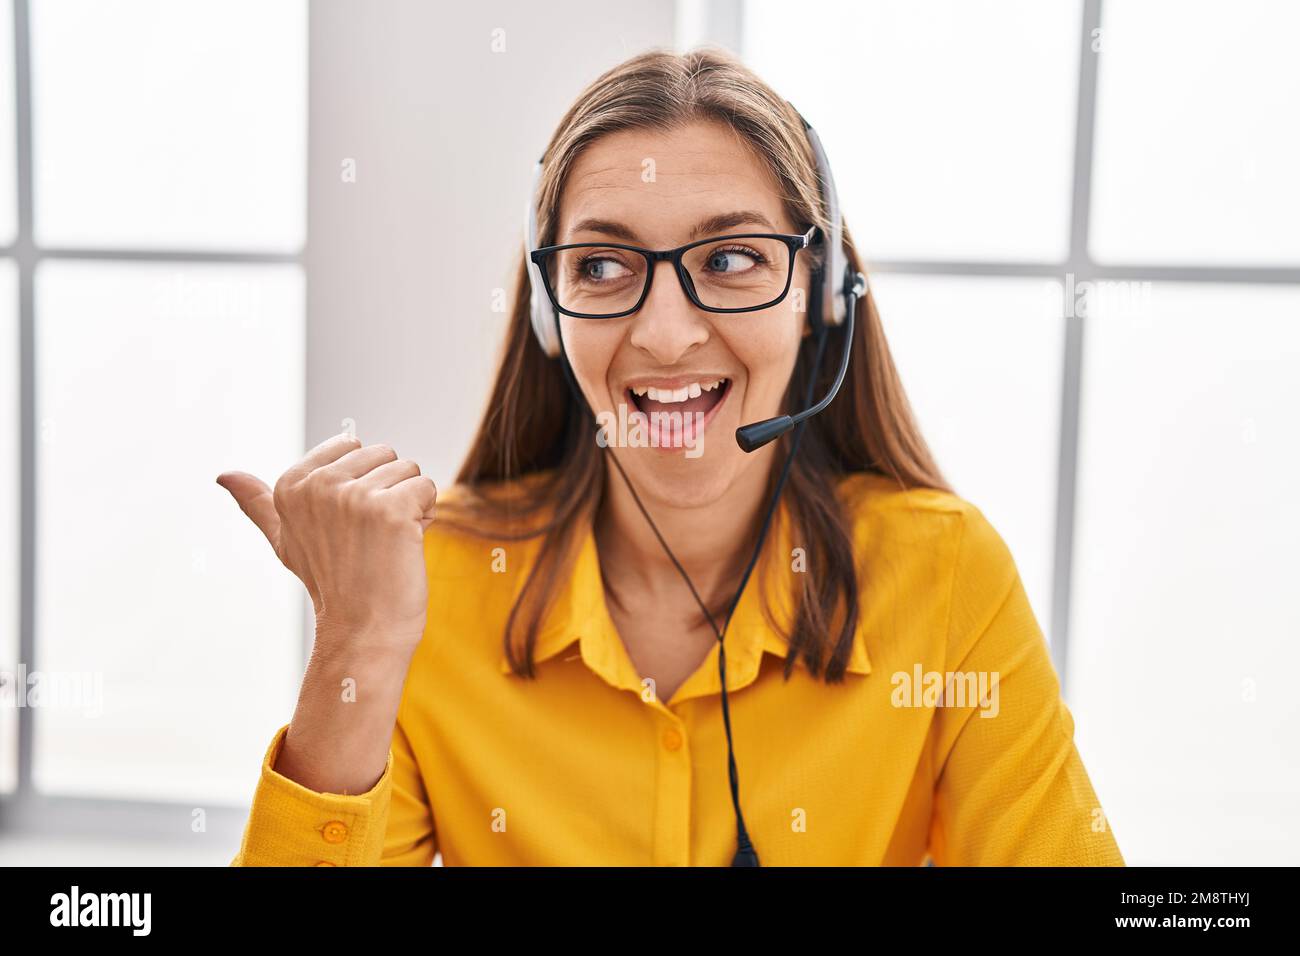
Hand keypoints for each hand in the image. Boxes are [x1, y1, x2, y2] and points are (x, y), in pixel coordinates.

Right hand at [216, 432, 437, 651]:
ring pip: (408, 470)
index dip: (362, 481)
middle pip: (384, 454)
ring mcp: (353, 497)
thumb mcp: (285, 539)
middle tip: (370, 537)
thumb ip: (258, 503)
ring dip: (409, 505)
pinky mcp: (390, 510)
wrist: (362, 631)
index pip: (352, 445)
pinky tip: (405, 546)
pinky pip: (426, 488)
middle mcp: (318, 485)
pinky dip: (425, 516)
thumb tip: (224, 476)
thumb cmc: (332, 584)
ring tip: (386, 543)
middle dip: (387, 490)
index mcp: (291, 484)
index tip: (347, 523)